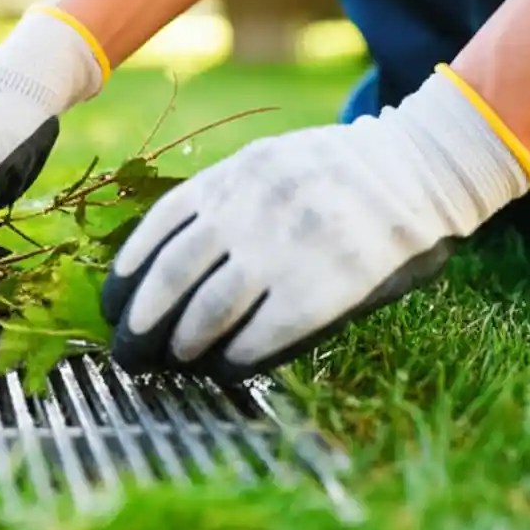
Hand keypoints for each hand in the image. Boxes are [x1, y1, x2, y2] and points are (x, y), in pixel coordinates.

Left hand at [101, 71, 529, 380]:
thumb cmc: (333, 174)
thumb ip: (221, 199)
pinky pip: (265, 331)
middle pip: (173, 275)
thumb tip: (159, 264)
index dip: (127, 275)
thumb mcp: (268, 162)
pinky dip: (238, 356)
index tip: (111, 307)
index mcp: (233, 174)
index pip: (158, 228)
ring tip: (178, 358)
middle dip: (141, 323)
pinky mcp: (327, 282)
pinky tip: (227, 367)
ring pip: (211, 308)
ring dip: (185, 342)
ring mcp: (288, 245)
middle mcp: (251, 206)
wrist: (418, 167)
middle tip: (128, 351)